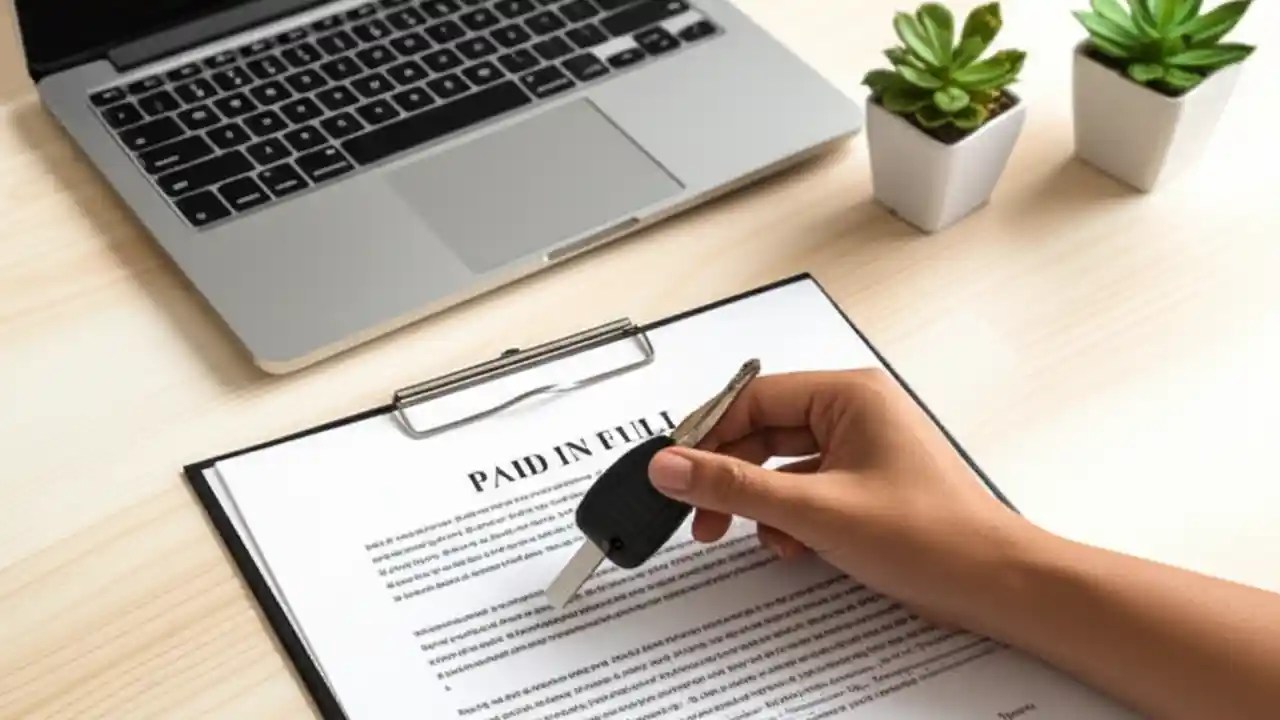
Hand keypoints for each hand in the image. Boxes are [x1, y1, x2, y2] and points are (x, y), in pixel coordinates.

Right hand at [647, 369, 1036, 627]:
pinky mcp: (865, 486)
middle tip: (701, 516)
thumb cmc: (932, 536)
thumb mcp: (814, 511)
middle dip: (731, 478)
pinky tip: (796, 547)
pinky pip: (806, 491)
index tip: (675, 470)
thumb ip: (734, 487)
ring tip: (756, 537)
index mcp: (849, 395)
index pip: (754, 399)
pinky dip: (790, 520)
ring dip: (762, 505)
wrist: (995, 585)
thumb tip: (671, 466)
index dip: (708, 435)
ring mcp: (862, 450)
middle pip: (764, 433)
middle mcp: (856, 413)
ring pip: (782, 467)